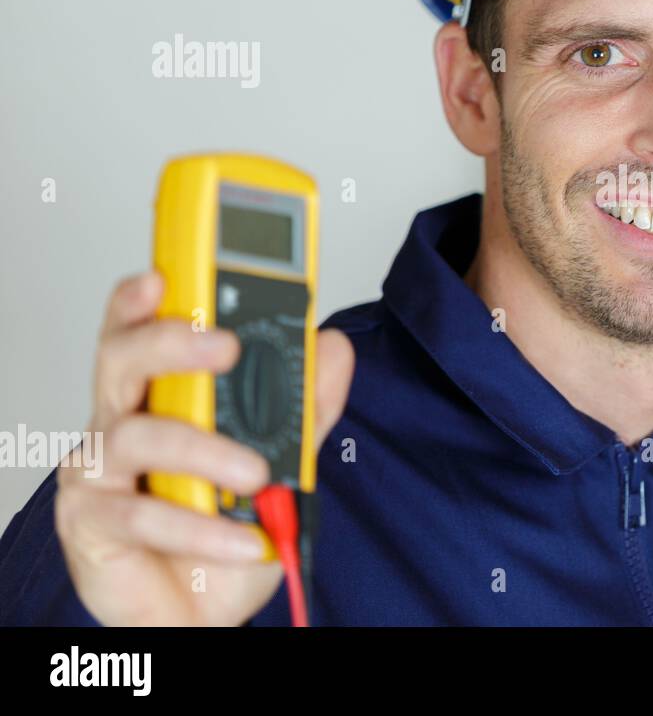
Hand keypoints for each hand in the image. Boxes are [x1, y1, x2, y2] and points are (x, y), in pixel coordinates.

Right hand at [53, 271, 353, 624]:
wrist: (204, 608)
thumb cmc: (225, 524)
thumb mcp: (281, 461)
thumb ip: (306, 406)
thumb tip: (333, 347)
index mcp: (160, 392)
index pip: (142, 327)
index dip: (145, 296)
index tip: (167, 272)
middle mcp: (121, 420)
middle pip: (123, 358)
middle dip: (173, 343)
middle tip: (226, 349)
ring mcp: (99, 470)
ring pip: (138, 435)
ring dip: (205, 452)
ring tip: (256, 473)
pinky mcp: (91, 522)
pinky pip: (141, 514)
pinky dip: (201, 527)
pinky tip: (243, 538)